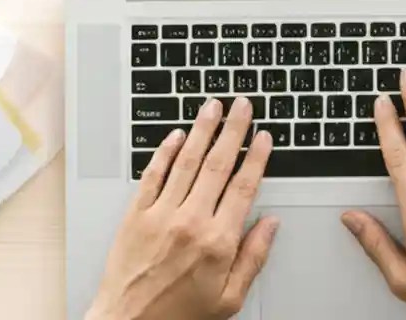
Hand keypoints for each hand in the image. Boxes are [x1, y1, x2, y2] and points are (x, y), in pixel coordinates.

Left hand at [86, 97, 277, 319]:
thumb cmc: (180, 315)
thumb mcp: (230, 299)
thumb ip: (254, 258)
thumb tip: (270, 225)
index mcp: (218, 242)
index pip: (244, 187)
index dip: (256, 157)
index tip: (264, 138)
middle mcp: (190, 222)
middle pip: (217, 165)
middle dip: (233, 131)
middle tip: (243, 107)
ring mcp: (161, 216)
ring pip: (186, 162)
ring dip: (202, 130)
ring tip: (213, 107)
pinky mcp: (136, 216)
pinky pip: (153, 175)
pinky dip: (165, 152)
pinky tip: (176, 135)